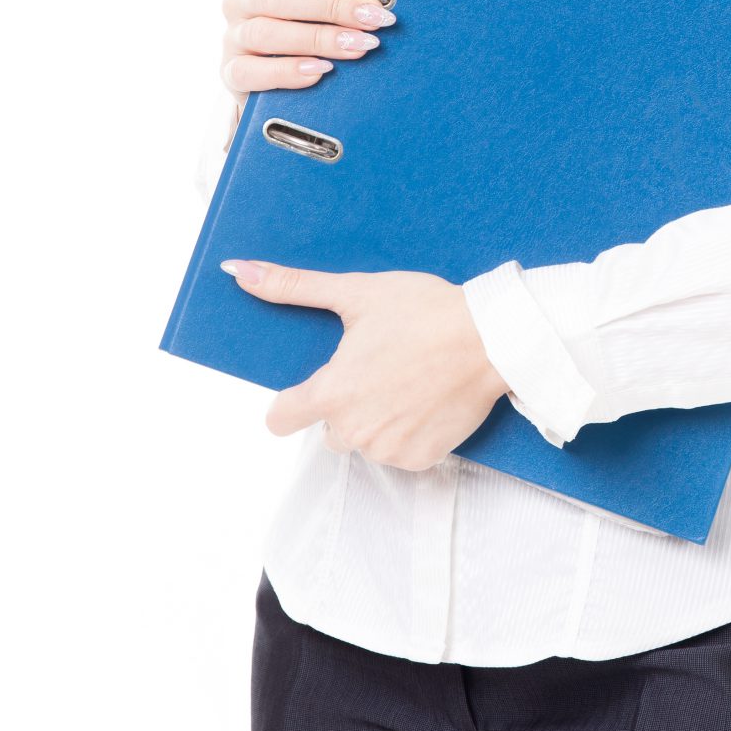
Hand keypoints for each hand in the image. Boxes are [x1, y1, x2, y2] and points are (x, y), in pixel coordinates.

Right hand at [219, 0, 397, 114]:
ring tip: (364, 46)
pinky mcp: (231, 74)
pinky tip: (322, 72)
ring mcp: (233, 35)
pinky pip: (250, 73)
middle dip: (334, 6)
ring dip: (319, 38)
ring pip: (266, 34)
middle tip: (380, 17)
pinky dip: (287, 71)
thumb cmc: (305, 3)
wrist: (277, 63)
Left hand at [221, 260, 511, 468]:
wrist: (491, 338)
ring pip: (365, 442)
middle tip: (379, 370)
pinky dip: (408, 434)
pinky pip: (399, 454)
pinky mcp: (421, 459)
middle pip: (328, 429)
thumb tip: (238, 271)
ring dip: (377, 421)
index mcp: (332, 393)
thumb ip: (294, 287)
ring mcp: (389, 449)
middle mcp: (355, 429)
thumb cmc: (425, 311)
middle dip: (346, 406)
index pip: (280, 420)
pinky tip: (426, 402)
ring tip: (407, 382)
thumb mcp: (356, 292)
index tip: (310, 389)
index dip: (290, 404)